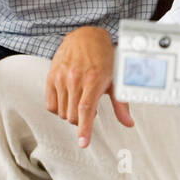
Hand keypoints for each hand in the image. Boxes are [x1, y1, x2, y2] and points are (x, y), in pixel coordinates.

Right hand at [46, 26, 132, 147]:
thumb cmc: (103, 57)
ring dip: (71, 113)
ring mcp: (61, 78)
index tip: (83, 143)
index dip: (84, 129)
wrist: (85, 36)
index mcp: (93, 80)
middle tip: (89, 107)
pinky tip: (68, 99)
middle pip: (73, 115)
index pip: (86, 110)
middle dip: (82, 120)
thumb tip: (128, 123)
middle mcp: (75, 79)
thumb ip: (121, 104)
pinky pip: (50, 105)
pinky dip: (59, 109)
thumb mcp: (115, 80)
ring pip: (62, 112)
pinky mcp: (51, 76)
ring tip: (79, 100)